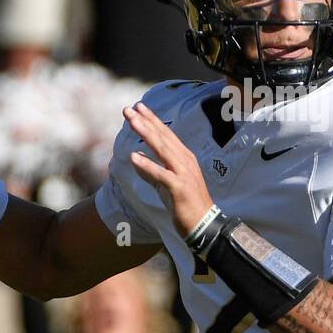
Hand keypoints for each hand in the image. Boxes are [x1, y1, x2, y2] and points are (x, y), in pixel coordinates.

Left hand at [123, 102, 215, 235]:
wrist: (203, 224)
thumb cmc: (185, 204)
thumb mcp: (165, 184)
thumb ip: (151, 171)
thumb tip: (135, 158)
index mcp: (183, 158)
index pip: (166, 135)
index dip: (152, 120)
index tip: (139, 108)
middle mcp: (185, 161)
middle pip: (163, 137)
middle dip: (146, 121)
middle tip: (129, 109)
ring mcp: (183, 173)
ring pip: (162, 149)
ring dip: (147, 134)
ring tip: (132, 122)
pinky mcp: (179, 188)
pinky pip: (161, 174)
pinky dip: (148, 165)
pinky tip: (134, 157)